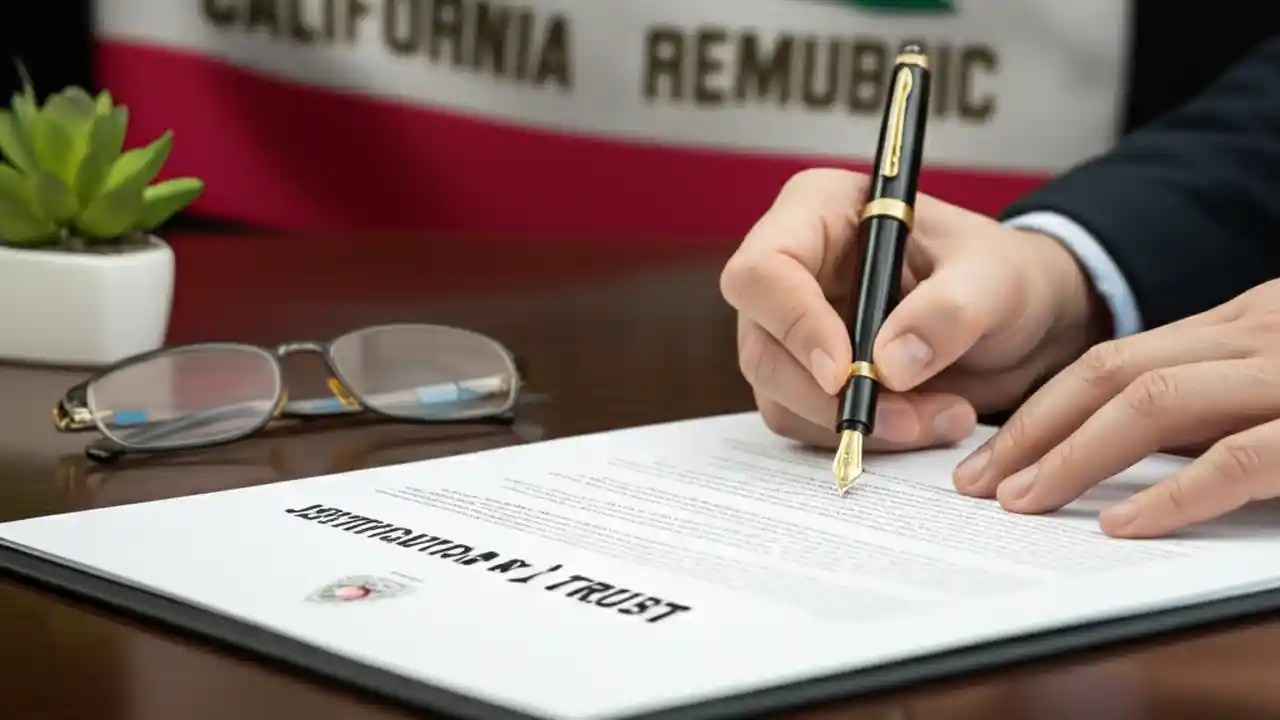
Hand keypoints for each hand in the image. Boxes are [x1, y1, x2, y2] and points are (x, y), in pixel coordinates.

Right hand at [719, 168, 1110, 450]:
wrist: (1021, 321)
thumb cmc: (1001, 274)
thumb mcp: (994, 279)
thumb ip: (949, 312)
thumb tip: (888, 365)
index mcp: (818, 212)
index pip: (765, 271)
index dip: (795, 325)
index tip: (846, 373)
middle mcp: (791, 270)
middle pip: (763, 345)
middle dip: (831, 397)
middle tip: (911, 418)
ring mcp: (792, 329)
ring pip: (781, 395)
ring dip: (859, 422)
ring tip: (943, 417)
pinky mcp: (806, 379)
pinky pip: (808, 424)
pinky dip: (865, 437)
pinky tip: (924, 422)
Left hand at [955, 278, 1279, 537]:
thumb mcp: (1274, 381)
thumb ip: (1210, 409)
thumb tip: (1117, 452)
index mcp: (1239, 327)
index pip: (1115, 361)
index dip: (1041, 409)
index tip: (989, 457)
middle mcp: (1253, 338)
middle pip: (1113, 373)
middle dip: (1032, 429)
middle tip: (976, 482)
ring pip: (1153, 403)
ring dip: (1074, 456)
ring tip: (1020, 502)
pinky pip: (1235, 460)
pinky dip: (1171, 495)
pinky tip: (1120, 524)